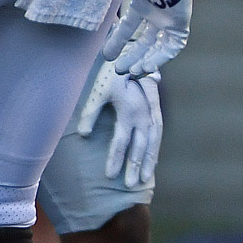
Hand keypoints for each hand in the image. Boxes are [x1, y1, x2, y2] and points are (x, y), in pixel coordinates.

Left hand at [76, 69, 161, 189]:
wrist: (135, 56)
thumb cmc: (112, 74)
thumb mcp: (98, 91)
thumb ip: (91, 113)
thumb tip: (85, 135)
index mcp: (130, 112)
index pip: (121, 142)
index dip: (115, 160)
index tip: (110, 176)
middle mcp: (144, 116)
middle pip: (140, 147)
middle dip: (134, 167)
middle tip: (129, 185)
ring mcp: (153, 115)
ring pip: (153, 144)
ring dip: (148, 162)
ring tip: (144, 179)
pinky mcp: (155, 113)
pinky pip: (157, 136)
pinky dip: (154, 150)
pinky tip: (151, 160)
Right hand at [101, 0, 199, 77]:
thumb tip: (77, 2)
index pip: (129, 25)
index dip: (117, 40)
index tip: (105, 55)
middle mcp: (156, 10)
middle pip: (144, 39)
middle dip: (131, 55)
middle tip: (118, 70)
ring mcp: (169, 15)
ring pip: (158, 45)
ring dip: (145, 59)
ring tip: (131, 71)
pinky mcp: (181, 20)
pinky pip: (173, 45)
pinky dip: (162, 57)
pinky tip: (147, 65)